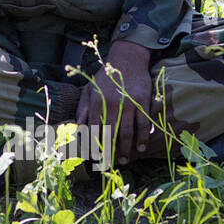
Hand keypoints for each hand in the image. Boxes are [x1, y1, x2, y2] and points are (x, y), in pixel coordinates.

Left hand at [75, 40, 154, 166]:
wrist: (127, 59)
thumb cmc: (105, 76)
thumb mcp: (89, 89)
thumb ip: (83, 109)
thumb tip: (79, 128)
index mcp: (97, 102)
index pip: (95, 129)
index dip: (94, 145)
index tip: (95, 157)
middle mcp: (112, 104)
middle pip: (111, 134)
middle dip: (110, 151)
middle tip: (110, 164)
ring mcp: (129, 103)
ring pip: (128, 132)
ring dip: (127, 148)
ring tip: (126, 160)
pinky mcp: (143, 102)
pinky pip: (144, 123)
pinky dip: (143, 136)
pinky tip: (142, 146)